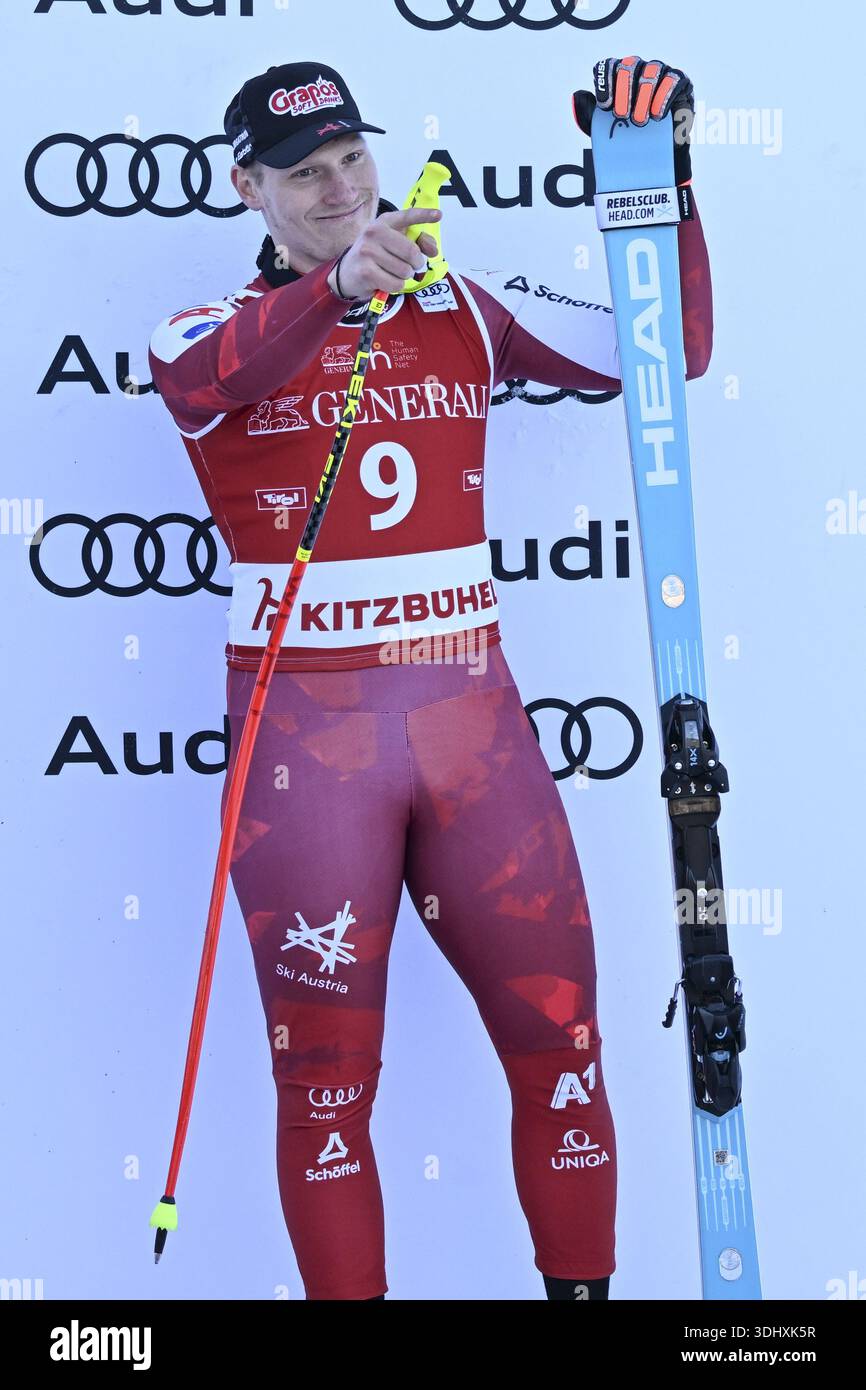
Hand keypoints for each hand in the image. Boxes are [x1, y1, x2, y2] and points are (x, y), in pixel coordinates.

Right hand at [328, 208, 441, 300]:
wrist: (348, 272)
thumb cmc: (376, 256)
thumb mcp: (393, 243)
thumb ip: (417, 242)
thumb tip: (433, 251)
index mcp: (384, 222)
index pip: (407, 216)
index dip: (424, 215)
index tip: (439, 215)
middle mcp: (374, 232)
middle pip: (412, 252)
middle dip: (416, 264)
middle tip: (409, 265)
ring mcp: (368, 252)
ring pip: (405, 270)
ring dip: (404, 276)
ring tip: (392, 272)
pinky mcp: (366, 272)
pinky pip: (396, 284)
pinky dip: (396, 286)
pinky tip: (385, 281)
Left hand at [572, 57, 694, 183]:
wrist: (654, 154)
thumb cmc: (627, 136)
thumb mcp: (602, 128)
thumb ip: (587, 112)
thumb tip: (577, 95)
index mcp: (618, 74)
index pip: (608, 65)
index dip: (605, 82)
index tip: (604, 106)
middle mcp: (639, 67)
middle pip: (628, 65)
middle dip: (623, 91)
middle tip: (622, 116)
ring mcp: (660, 71)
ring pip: (651, 71)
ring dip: (643, 96)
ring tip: (639, 121)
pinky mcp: (680, 81)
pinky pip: (673, 79)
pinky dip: (664, 97)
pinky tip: (657, 115)